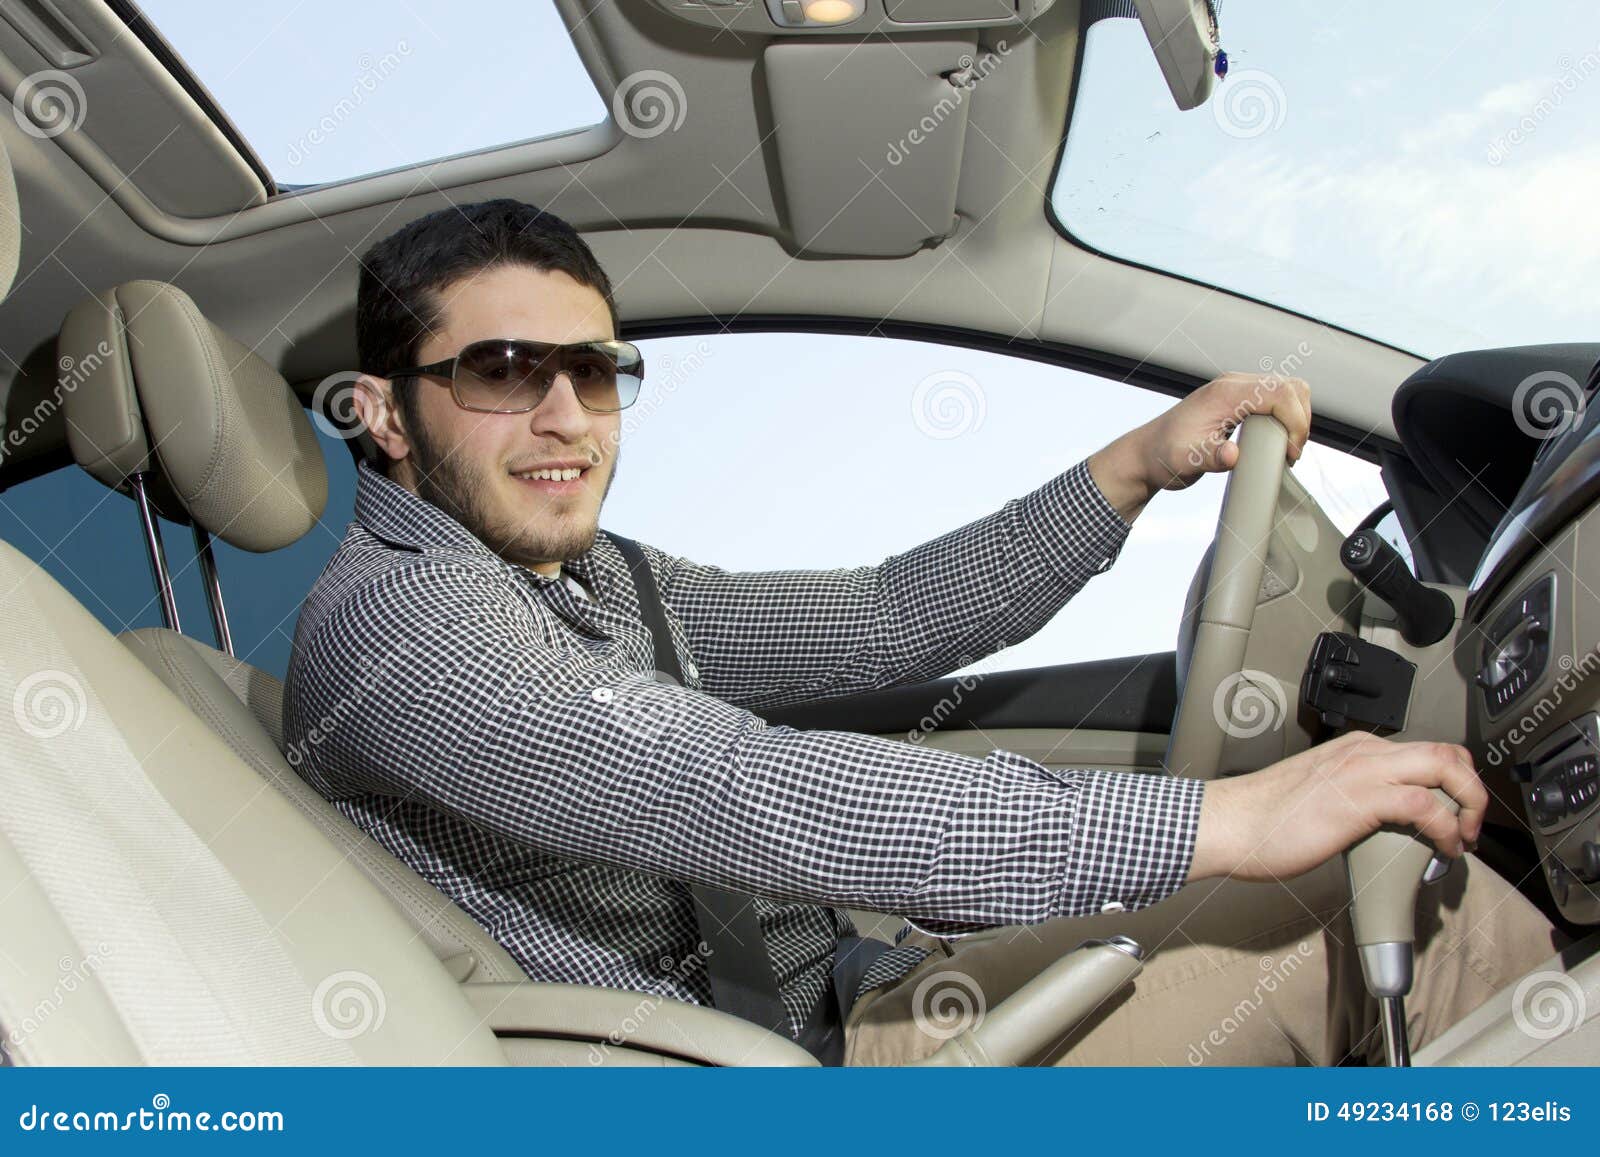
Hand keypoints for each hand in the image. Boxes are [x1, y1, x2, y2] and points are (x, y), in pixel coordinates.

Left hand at [1087, 371, 1312, 521]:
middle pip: (1291, 387)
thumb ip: (1211, 458)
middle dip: (1300, 420)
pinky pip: (1276, 401)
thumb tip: (1233, 455)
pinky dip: (1286, 418)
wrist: (1146, 454)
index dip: (1296, 421)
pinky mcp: (1239, 402)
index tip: (1290, 452)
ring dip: (1296, 418)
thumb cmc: (1163, 456)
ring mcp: (1237, 391)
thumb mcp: (1186, 461)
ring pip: (1288, 391)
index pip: (1280, 393)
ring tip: (1286, 449)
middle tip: (1290, 453)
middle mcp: (1233, 385)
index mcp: (1225, 393)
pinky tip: (1277, 443)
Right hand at [1185, 732, 1487, 884]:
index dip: (1456, 781)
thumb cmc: (1262, 820)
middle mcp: (1365, 751)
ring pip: (1446, 768)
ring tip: (1464, 838)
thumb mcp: (1320, 797)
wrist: (1229, 824)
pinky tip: (1445, 849)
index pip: (1428, 750)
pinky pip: (1426, 806)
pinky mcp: (1360, 799)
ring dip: (1471, 805)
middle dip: (1474, 790)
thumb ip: (1353, 799)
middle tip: (1471, 825)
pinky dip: (1447, 830)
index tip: (1458, 813)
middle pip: (1449, 751)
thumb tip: (1381, 825)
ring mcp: (1363, 771)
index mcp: (1355, 749)